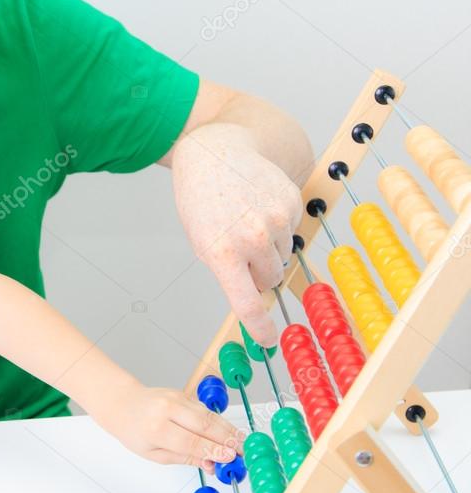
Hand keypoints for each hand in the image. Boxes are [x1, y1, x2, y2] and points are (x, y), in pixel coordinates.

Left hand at [87, 380, 246, 472]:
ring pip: (208, 414)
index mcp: (156, 428)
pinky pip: (204, 409)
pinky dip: (218, 421)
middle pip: (204, 424)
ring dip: (227, 429)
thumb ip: (184, 458)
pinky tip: (228, 432)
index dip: (213, 450)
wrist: (122, 402)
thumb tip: (212, 463)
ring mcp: (175, 398)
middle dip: (227, 439)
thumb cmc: (134, 430)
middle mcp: (167, 409)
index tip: (230, 458)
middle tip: (244, 451)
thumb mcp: (154, 453)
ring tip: (242, 443)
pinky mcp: (182, 393)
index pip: (190, 441)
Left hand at [172, 132, 301, 345]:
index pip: (247, 303)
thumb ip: (226, 269)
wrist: (215, 152)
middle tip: (241, 249)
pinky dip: (278, 224)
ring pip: (282, 255)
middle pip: (269, 279)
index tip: (268, 340)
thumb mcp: (201, 240)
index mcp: (222, 253)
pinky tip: (258, 205)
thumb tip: (253, 296)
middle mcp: (252, 238)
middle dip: (258, 272)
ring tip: (246, 220)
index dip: (260, 327)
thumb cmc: (202, 200)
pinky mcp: (292, 201)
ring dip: (268, 247)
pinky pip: (291, 229)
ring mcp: (275, 219)